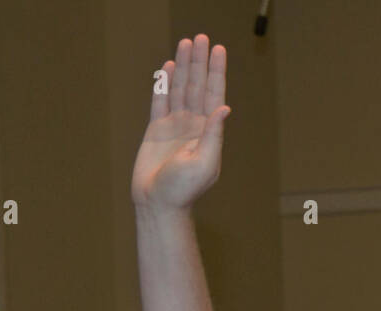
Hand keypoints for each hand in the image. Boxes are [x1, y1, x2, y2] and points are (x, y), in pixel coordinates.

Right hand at [131, 34, 229, 210]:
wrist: (158, 204)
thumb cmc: (183, 189)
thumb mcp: (204, 163)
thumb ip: (214, 135)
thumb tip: (224, 108)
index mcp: (208, 132)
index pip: (214, 95)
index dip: (216, 71)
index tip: (218, 50)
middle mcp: (193, 126)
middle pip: (197, 86)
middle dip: (199, 62)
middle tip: (200, 38)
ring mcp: (174, 127)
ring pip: (180, 89)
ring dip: (183, 67)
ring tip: (185, 44)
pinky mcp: (156, 131)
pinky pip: (160, 101)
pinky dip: (163, 85)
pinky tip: (167, 69)